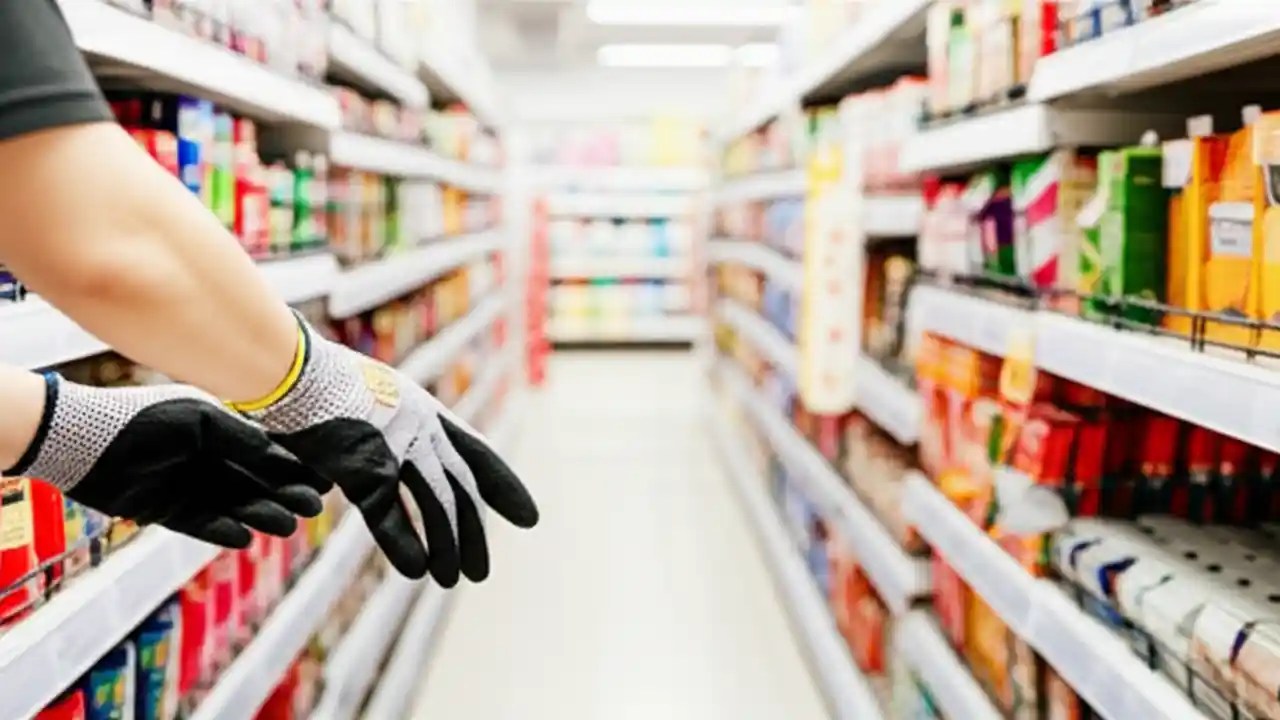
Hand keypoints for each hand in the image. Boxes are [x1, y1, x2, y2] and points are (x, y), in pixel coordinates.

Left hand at [6, 374, 326, 548]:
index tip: (324, 478)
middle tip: (314, 505)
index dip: (295, 465)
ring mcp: (188, 485)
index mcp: (219, 429)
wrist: (83, 442)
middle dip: (285, 493)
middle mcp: (207, 459)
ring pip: (235, 504)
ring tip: (286, 524)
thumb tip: (286, 457)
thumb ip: (243, 441)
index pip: (267, 451)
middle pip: (256, 481)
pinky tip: (244, 536)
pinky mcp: (167, 511)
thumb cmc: (144, 421)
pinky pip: (204, 524)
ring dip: (261, 514)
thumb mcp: (201, 423)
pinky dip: (223, 530)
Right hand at [244, 322, 538, 584]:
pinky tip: (418, 571)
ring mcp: (395, 443)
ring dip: (448, 545)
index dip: (503, 486)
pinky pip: (390, 512)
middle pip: (461, 486)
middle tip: (482, 572)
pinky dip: (405, 543)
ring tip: (453, 580)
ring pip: (436, 503)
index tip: (528, 517)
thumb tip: (392, 458)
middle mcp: (420, 426)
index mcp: (424, 409)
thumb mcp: (369, 396)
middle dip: (474, 531)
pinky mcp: (364, 462)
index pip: (476, 452)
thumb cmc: (314, 379)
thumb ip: (389, 425)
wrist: (285, 364)